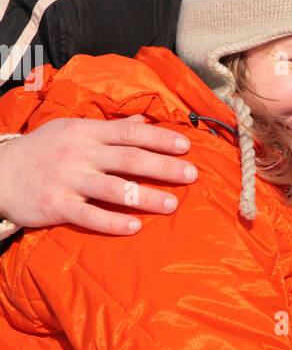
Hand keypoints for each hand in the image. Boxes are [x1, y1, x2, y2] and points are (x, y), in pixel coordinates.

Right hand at [0, 116, 196, 234]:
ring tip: (172, 205)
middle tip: (192, 175)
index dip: (160, 139)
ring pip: (114, 189)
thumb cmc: (41, 150)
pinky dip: (113, 223)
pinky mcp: (57, 206)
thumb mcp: (72, 129)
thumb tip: (142, 122)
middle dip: (163, 167)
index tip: (186, 147)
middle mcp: (80, 154)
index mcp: (86, 133)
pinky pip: (89, 216)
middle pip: (128, 159)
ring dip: (146, 197)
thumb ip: (109, 128)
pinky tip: (135, 228)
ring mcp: (69, 180)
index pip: (130, 133)